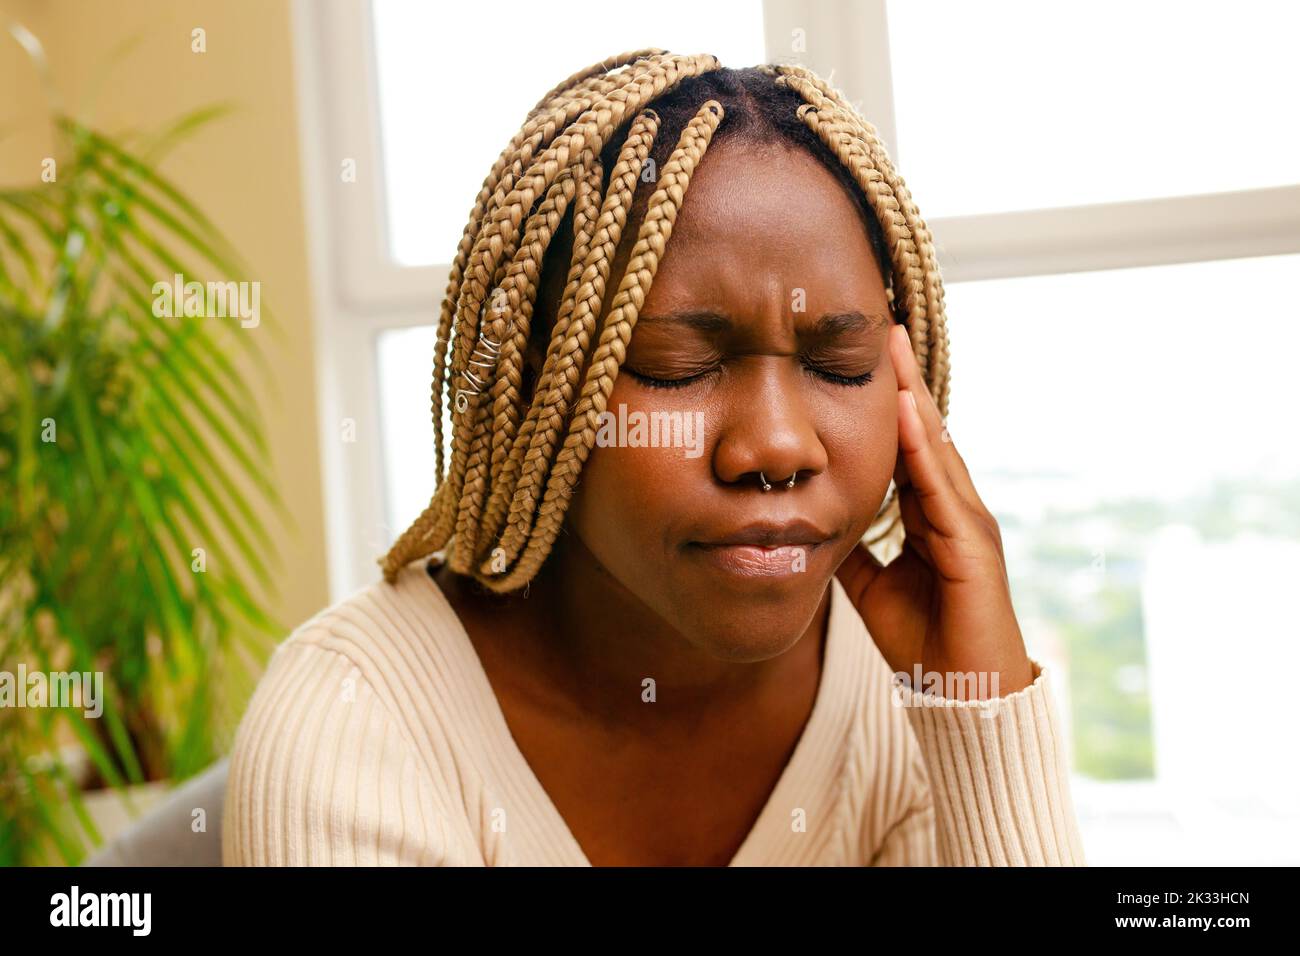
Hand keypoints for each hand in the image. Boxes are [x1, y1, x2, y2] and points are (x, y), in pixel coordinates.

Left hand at [835, 323, 1034, 699]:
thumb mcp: (871, 587)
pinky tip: (909, 412)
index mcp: (931, 515)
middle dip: (904, 380)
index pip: (907, 445)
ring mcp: (967, 522)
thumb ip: (850, 550)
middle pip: (926, 431)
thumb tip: (811, 523)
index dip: (890, 402)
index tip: (866, 358)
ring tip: (893, 347)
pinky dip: (924, 448)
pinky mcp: (973, 545)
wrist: (964, 693)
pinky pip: (942, 487)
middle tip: (882, 326)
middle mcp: (953, 508)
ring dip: (914, 395)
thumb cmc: (923, 641)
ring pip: (937, 446)